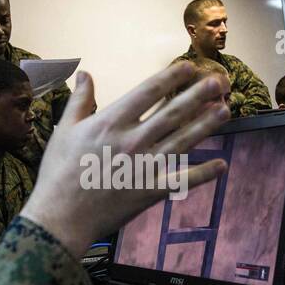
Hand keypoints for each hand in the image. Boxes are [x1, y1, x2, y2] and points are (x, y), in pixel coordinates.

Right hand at [20, 64, 230, 257]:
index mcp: (111, 122)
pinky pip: (183, 180)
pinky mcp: (150, 191)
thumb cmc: (58, 173)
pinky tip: (221, 165)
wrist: (61, 217)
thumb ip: (80, 100)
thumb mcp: (65, 130)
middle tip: (220, 82)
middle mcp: (133, 140)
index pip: (148, 92)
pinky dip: (204, 173)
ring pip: (183, 140)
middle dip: (198, 95)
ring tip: (226, 110)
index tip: (188, 67)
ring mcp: (145, 166)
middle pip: (173, 113)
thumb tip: (85, 73)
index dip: (171, 77)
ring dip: (206, 125)